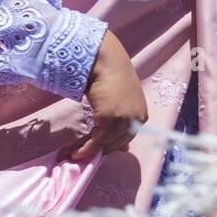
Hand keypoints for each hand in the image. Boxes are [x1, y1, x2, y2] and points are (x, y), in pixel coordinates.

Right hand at [70, 30, 147, 160]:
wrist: (104, 60)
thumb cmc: (111, 75)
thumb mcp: (121, 101)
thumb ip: (123, 122)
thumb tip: (125, 148)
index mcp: (141, 115)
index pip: (126, 138)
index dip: (111, 147)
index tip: (98, 152)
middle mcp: (136, 119)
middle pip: (117, 143)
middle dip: (100, 152)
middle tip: (83, 156)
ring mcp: (123, 119)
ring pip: (106, 143)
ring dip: (89, 152)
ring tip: (76, 155)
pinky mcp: (109, 118)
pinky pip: (97, 140)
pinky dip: (86, 148)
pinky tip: (77, 152)